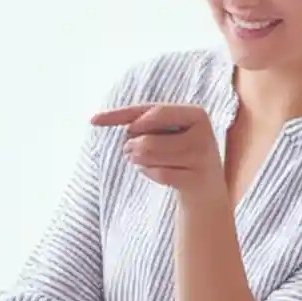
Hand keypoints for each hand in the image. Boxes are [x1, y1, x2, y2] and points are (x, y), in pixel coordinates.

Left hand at [91, 104, 223, 195]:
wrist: (207, 189)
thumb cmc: (181, 152)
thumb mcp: (168, 131)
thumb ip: (144, 121)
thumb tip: (105, 118)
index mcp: (197, 114)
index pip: (155, 111)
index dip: (124, 115)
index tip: (94, 120)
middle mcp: (203, 134)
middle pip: (148, 138)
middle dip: (131, 146)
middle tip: (129, 151)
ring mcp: (201, 158)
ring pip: (149, 156)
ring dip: (137, 160)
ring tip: (140, 160)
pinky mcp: (195, 180)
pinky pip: (157, 174)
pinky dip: (148, 173)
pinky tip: (153, 173)